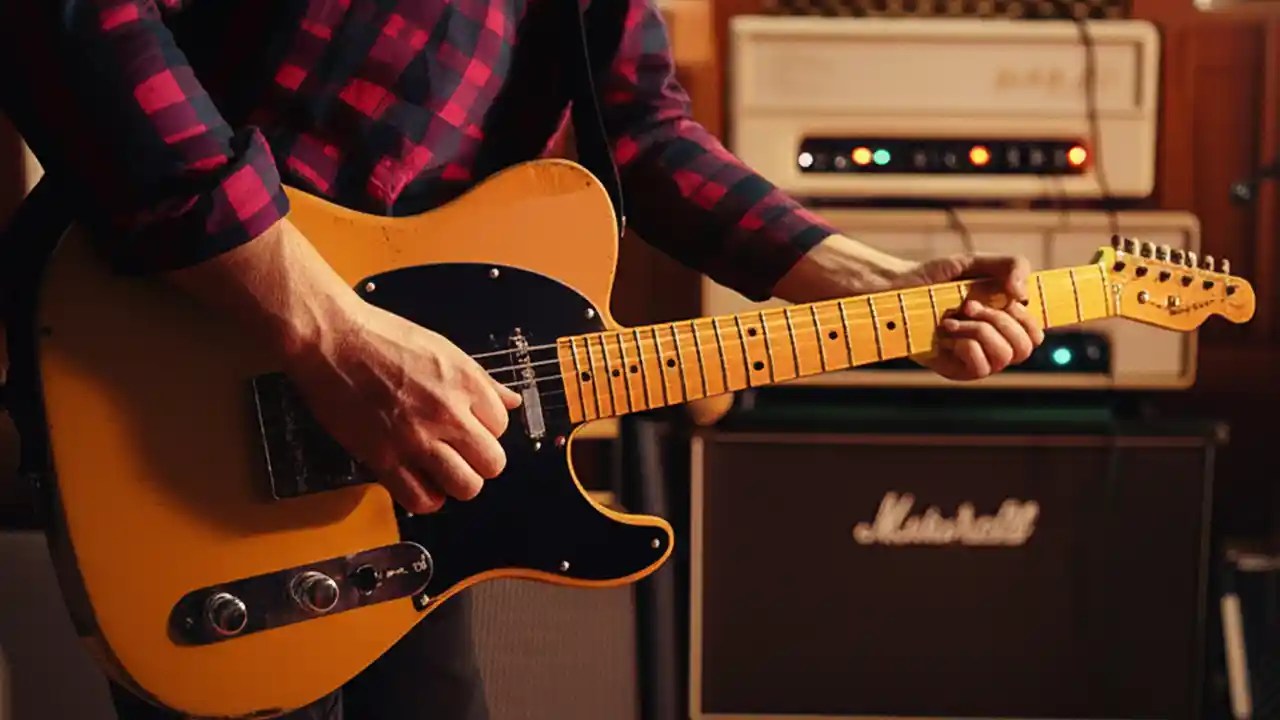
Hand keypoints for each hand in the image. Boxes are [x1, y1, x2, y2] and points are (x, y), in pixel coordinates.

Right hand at [286, 304, 522, 513]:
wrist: (330, 339)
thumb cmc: (379, 337)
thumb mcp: (443, 349)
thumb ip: (480, 381)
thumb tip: (509, 400)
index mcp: (465, 383)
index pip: (502, 426)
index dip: (486, 429)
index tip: (470, 427)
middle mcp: (447, 413)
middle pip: (493, 463)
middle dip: (481, 462)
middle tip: (463, 454)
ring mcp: (417, 439)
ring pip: (466, 487)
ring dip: (458, 483)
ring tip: (443, 471)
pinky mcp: (385, 458)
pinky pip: (422, 500)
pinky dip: (426, 499)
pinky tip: (419, 482)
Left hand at [890, 253, 1044, 380]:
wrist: (898, 288)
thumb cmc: (936, 277)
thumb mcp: (977, 262)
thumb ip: (1013, 266)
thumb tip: (1023, 295)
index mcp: (1004, 322)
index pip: (1035, 333)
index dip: (1023, 316)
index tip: (997, 297)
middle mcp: (993, 344)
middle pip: (1026, 347)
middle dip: (1000, 321)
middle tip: (968, 305)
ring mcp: (975, 360)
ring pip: (1004, 357)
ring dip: (980, 330)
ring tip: (953, 319)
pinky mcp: (956, 371)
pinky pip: (980, 367)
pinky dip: (967, 344)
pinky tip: (946, 333)